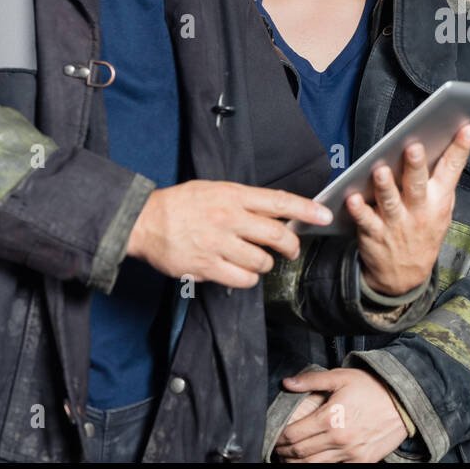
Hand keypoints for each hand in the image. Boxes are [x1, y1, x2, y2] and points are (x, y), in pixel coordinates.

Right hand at [126, 180, 331, 288]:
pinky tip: (240, 271)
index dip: (306, 209)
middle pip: (277, 235)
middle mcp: (229, 218)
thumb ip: (245, 200)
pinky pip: (242, 279)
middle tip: (290, 249)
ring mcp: (218, 243)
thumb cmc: (182, 204)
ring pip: (262, 261)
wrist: (144, 221)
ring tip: (256, 259)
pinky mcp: (207, 266)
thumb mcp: (216, 190)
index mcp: (233, 195)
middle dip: (291, 245)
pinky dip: (248, 278)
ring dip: (265, 263)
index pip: (279, 201)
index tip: (325, 215)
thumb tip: (276, 211)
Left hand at [274, 368, 407, 462]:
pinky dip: (318, 467)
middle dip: (284, 451)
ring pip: (312, 465)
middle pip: (299, 452)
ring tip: (289, 457)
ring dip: (296, 463)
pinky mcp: (361, 462)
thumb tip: (286, 383)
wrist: (403, 403)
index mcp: (331, 417)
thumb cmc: (371, 387)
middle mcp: (339, 439)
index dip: (279, 437)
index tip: (275, 435)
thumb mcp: (342, 376)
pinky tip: (311, 461)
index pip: (293, 434)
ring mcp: (351, 453)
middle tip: (278, 448)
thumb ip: (312, 380)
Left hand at [349, 124, 469, 296]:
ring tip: (380, 171)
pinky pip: (365, 220)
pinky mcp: (374, 234)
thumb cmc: (423, 232)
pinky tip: (352, 198)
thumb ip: (439, 183)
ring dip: (385, 186)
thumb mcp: (441, 211)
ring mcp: (396, 223)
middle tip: (414, 148)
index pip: (452, 170)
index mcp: (438, 200)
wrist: (405, 277)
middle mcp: (419, 210)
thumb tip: (438, 145)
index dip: (460, 149)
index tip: (466, 128)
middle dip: (415, 166)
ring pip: (390, 201)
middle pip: (417, 184)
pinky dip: (358, 210)